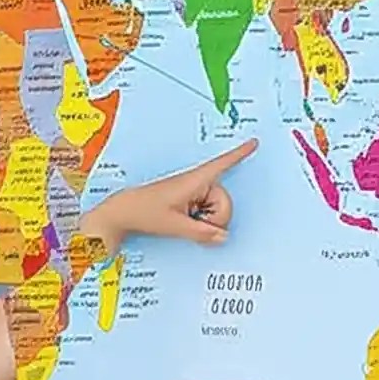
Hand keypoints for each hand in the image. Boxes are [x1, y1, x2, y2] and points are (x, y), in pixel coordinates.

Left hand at [80, 138, 257, 250]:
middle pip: (224, 203)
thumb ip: (200, 233)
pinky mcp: (190, 201)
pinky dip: (202, 222)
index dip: (239, 154)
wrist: (123, 212)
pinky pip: (208, 214)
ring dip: (206, 222)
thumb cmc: (144, 212)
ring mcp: (194, 193)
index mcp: (194, 181)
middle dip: (215, 218)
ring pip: (217, 212)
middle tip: (191, 222)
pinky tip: (187, 223)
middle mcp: (197, 184)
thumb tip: (223, 237)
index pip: (221, 165)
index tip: (254, 142)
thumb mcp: (173, 225)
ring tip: (183, 221)